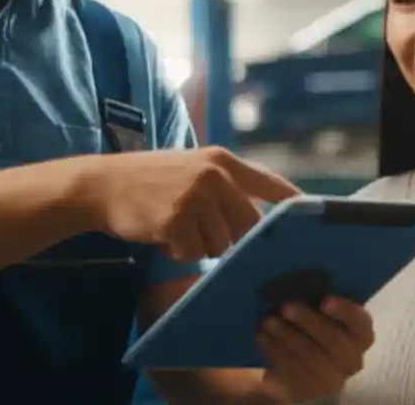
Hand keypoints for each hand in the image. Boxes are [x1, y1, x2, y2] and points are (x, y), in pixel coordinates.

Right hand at [86, 146, 299, 260]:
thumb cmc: (149, 180)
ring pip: (219, 244)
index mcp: (221, 160)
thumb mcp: (191, 167)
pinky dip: (178, 251)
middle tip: (202, 231)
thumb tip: (261, 219)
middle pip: (248, 225)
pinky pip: (191, 253)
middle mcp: (213, 175)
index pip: (270, 183)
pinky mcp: (175, 219)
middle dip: (232, 238)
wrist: (102, 184)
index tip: (312, 220)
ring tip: (175, 225)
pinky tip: (162, 234)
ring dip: (199, 244)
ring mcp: (194, 196)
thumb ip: (225, 185)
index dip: (293, 204)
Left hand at [255, 297, 374, 402]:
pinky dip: (276, 351)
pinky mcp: (309, 390)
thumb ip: (316, 295)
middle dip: (309, 321)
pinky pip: (294, 371)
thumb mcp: (316, 309)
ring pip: (312, 357)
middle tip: (286, 306)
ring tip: (267, 321)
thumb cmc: (307, 324)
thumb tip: (299, 275)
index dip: (345, 311)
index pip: (361, 323)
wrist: (289, 360)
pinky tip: (262, 337)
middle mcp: (352, 359)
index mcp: (360, 333)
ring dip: (288, 336)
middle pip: (335, 341)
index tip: (325, 300)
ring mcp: (332, 379)